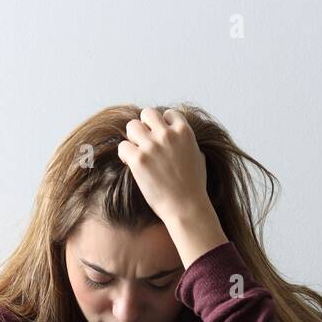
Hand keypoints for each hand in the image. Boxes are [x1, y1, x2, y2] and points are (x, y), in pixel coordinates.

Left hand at [117, 107, 210, 225]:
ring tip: (137, 153)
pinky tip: (130, 164)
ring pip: (132, 126)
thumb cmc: (194, 188)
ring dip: (132, 138)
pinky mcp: (139, 160)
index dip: (162, 126)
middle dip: (145, 127)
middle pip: (147, 114)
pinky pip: (123, 146)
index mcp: (184, 132)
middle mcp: (167, 135)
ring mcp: (152, 146)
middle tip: (145, 144)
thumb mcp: (199, 158)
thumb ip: (190, 144)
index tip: (161, 139)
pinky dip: (124, 154)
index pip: (167, 114)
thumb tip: (184, 141)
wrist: (186, 207)